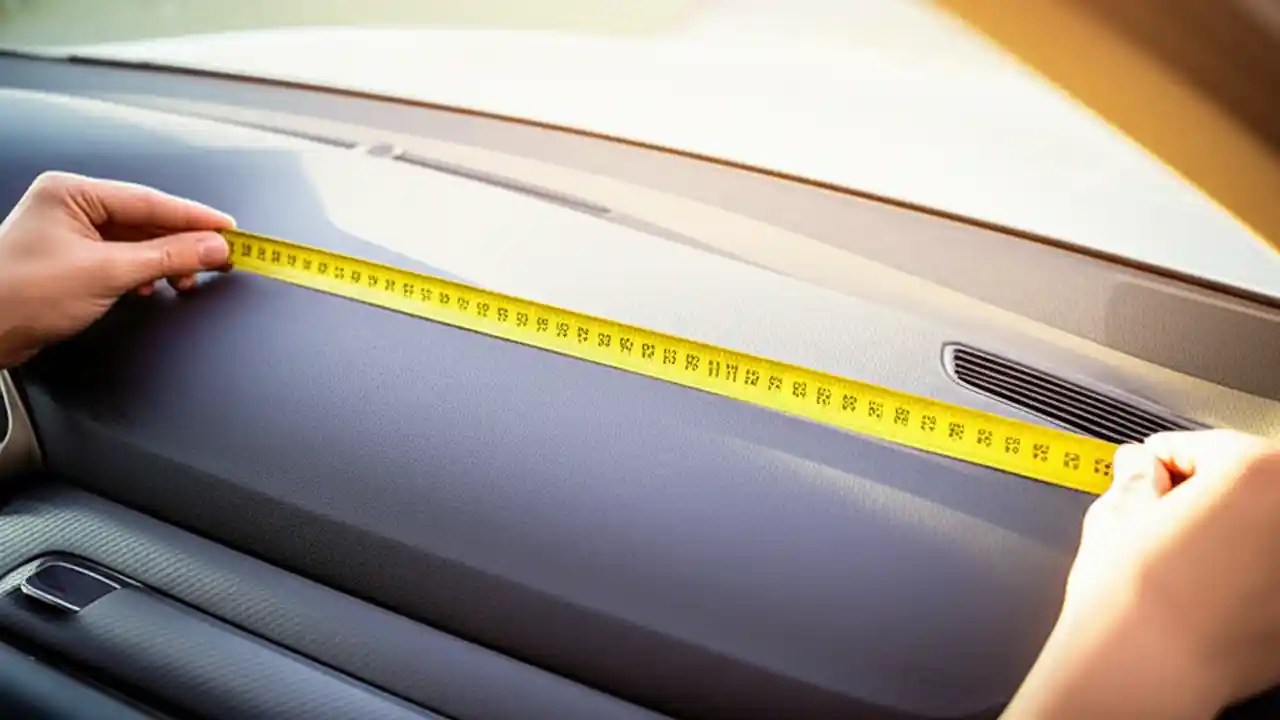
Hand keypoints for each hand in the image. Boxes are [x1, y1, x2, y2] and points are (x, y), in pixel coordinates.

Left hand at [0, 171, 233, 366]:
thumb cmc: (20, 294)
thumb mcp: (106, 272)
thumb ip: (167, 257)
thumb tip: (213, 247)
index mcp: (72, 193)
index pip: (150, 200)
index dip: (195, 216)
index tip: (231, 229)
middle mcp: (71, 207)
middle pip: (146, 220)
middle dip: (183, 242)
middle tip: (222, 256)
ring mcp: (71, 234)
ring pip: (137, 241)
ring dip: (165, 260)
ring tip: (189, 277)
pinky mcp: (73, 261)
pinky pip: (123, 258)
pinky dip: (145, 272)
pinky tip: (154, 285)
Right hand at [1005, 429, 1279, 718]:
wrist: (1144, 672)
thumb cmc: (1132, 599)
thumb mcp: (1116, 514)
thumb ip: (1138, 479)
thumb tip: (1142, 469)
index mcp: (1259, 472)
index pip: (1202, 446)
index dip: (1162, 463)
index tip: (1146, 477)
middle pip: (1247, 486)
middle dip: (1206, 496)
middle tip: (1163, 520)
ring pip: (1262, 534)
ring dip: (1232, 536)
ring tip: (1182, 560)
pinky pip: (1269, 578)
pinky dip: (1248, 579)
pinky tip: (1205, 592)